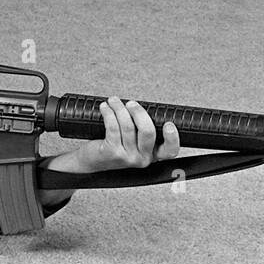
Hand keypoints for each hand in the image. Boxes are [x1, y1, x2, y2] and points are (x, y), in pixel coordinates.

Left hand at [52, 96, 181, 173]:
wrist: (90, 162)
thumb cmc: (112, 147)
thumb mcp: (132, 143)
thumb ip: (141, 131)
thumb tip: (140, 108)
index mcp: (152, 156)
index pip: (170, 151)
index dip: (172, 138)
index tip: (168, 124)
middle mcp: (142, 159)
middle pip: (147, 131)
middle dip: (139, 112)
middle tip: (131, 103)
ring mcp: (127, 157)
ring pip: (128, 126)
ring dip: (119, 109)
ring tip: (113, 101)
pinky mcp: (112, 153)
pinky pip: (113, 127)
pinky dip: (109, 113)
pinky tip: (105, 108)